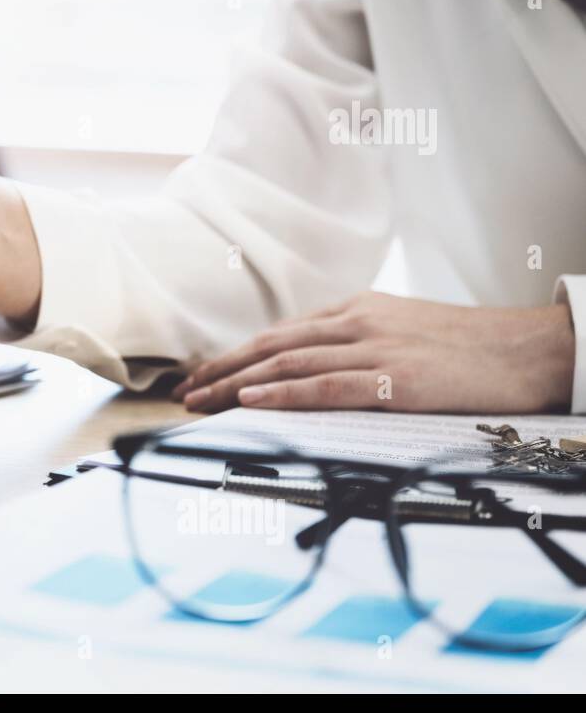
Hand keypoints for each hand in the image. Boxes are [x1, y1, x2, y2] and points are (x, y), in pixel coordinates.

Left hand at [171, 292, 575, 413]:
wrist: (528, 351)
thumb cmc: (466, 349)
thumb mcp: (400, 332)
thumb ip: (354, 343)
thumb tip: (309, 367)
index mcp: (355, 310)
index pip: (279, 334)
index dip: (234, 355)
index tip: (200, 374)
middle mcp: (355, 322)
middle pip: (271, 346)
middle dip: (221, 369)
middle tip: (183, 392)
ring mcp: (373, 347)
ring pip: (287, 364)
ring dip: (236, 384)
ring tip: (200, 401)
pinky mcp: (395, 377)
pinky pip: (326, 385)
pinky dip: (283, 393)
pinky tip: (251, 402)